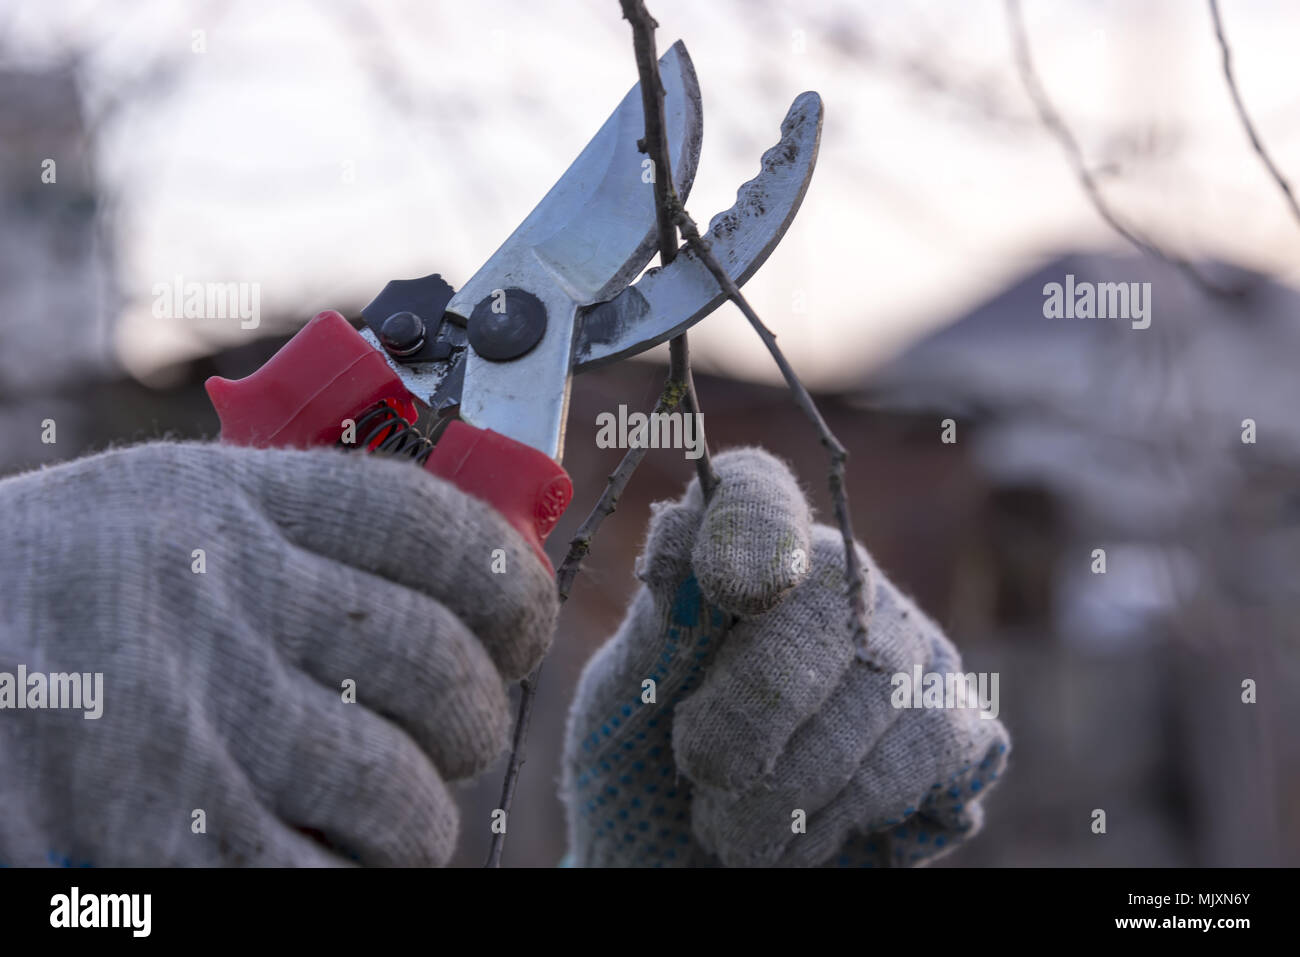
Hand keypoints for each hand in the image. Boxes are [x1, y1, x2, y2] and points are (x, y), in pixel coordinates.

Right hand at [0, 441, 556, 865]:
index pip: (436, 529)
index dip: (510, 585)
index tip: (520, 625)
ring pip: (396, 794)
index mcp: (236, 503)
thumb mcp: (160, 511)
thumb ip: (289, 528)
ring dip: (417, 820)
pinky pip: (316, 878)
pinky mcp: (161, 832)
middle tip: (454, 734)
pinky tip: (332, 862)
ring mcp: (197, 720)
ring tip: (395, 816)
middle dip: (473, 717)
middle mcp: (228, 598)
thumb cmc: (48, 588)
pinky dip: (348, 881)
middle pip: (437, 668)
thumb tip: (448, 568)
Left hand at [562, 448, 1008, 866]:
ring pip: (877, 695)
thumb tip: (680, 522)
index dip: (750, 522)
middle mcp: (842, 585)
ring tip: (734, 824)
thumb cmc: (643, 766)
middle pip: (825, 604)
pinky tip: (810, 834)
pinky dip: (855, 813)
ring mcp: (912, 653)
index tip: (722, 585)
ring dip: (786, 791)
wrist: (674, 859)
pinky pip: (932, 752)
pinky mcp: (957, 733)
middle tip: (701, 774)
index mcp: (747, 554)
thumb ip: (661, 621)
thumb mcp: (625, 697)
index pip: (757, 493)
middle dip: (748, 715)